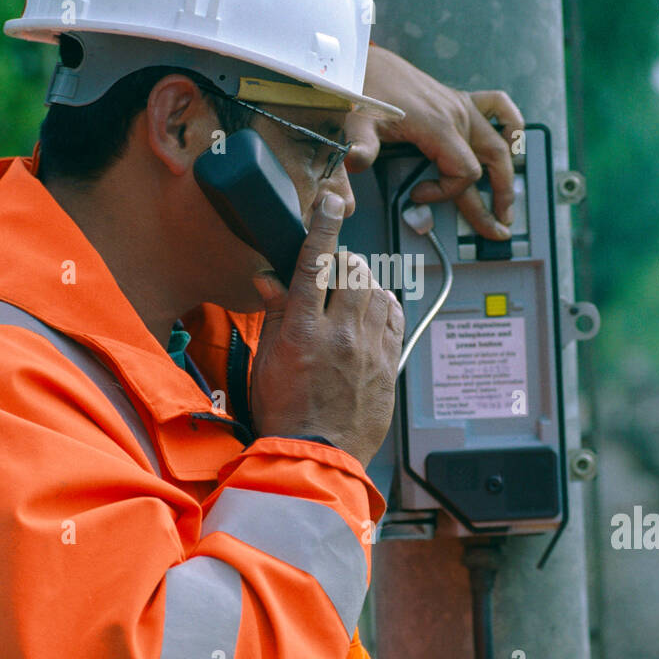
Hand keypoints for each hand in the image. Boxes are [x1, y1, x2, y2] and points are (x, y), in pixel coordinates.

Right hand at [249, 192, 404, 466]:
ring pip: (376, 289)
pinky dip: (383, 304)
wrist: (317, 458)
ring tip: (347, 294)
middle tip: (330, 270)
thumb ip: (275, 315)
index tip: (330, 201)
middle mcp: (341, 334)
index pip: (315, 263)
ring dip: (362, 281)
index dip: (324, 225)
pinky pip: (394, 316)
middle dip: (342, 261)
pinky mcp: (390, 364)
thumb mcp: (265, 363)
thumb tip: (272, 277)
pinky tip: (372, 310)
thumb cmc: (283, 415)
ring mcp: (370, 349)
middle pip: (352, 270)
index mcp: (303, 331)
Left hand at [347, 44, 524, 240]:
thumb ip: (360, 145)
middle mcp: (458, 115)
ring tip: (508, 201)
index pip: (465, 173)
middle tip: (498, 227)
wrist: (363, 65)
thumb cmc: (363, 92)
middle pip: (493, 162)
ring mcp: (461, 106)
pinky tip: (512, 141)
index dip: (445, 193)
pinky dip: (510, 124)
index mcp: (439, 126)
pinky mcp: (458, 99)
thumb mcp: (357, 123)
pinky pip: (498, 107)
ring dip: (508, 172)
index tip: (417, 195)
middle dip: (498, 198)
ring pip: (500, 143)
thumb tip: (357, 162)